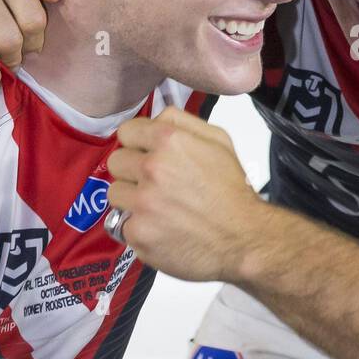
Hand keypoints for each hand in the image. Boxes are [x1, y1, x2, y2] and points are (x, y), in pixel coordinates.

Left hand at [106, 108, 267, 281]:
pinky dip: (140, 228)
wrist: (243, 239)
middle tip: (157, 184)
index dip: (138, 143)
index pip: (126, 132)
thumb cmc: (231, 189)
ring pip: (115, 194)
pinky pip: (123, 225)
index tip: (148, 154)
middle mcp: (152, 169)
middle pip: (116, 162)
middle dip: (133, 171)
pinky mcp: (137, 234)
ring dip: (132, 200)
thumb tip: (154, 119)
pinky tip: (162, 229)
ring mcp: (142, 204)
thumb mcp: (219, 140)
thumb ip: (181, 121)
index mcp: (170, 141)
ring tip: (159, 207)